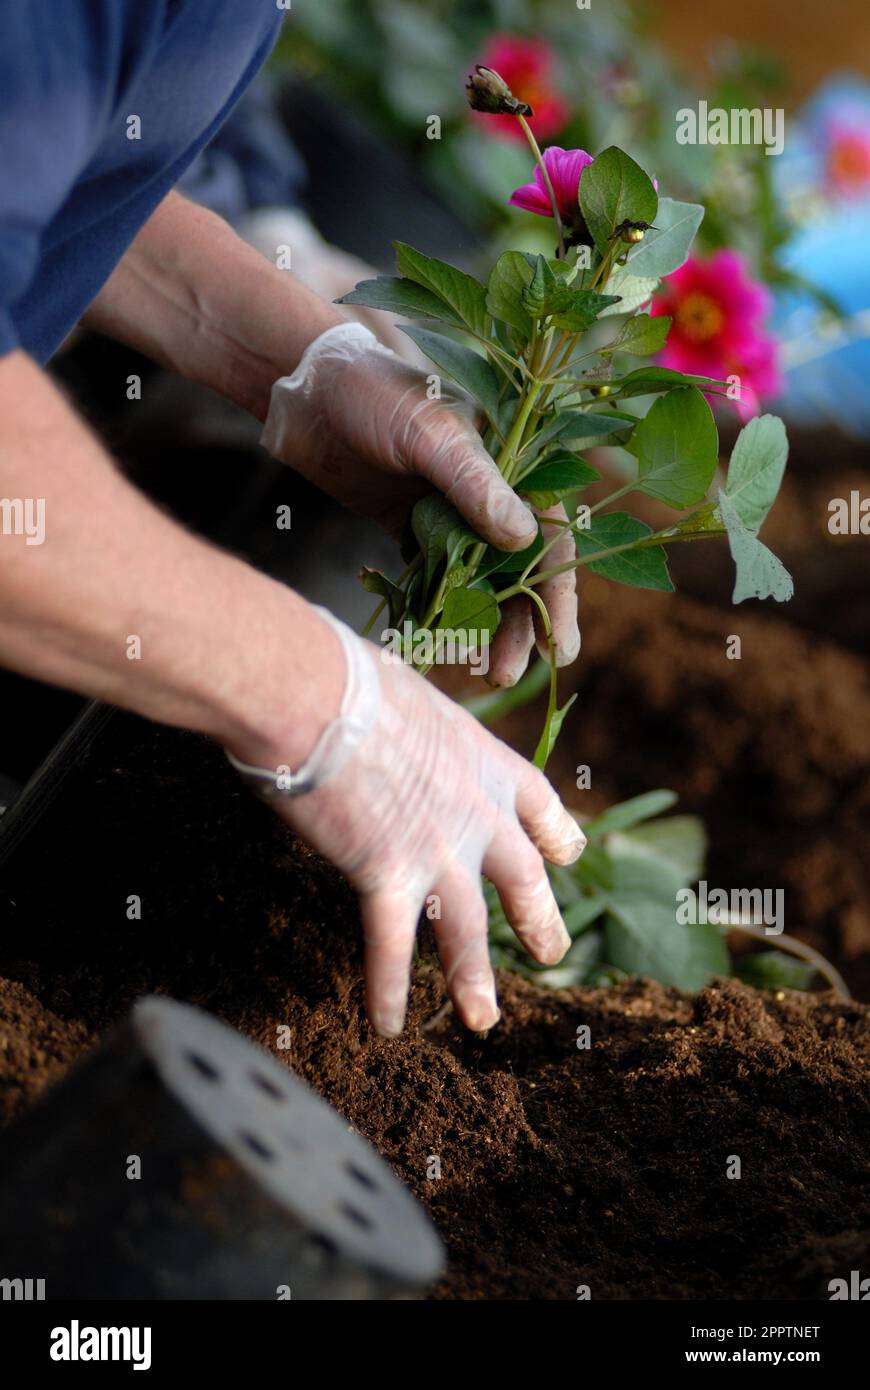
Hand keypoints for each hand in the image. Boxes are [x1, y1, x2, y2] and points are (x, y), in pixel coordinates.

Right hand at [225, 609, 585, 1036]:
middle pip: (522, 877)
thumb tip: (386, 721)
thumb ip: (415, 727)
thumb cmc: (348, 676)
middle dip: (537, 918)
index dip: (556, 836)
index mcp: (484, 758)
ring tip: (484, 1020)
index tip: (567, 855)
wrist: (316, 693)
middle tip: (551, 953)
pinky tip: (386, 1025)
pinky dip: (388, 992)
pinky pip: (392, 949)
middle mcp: (475, 811)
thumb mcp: (407, 693)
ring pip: (467, 931)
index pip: (539, 805)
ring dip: (475, 980)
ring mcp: (437, 850)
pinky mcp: (387, 877)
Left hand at [260, 322, 579, 681]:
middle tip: (506, 673)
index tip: (556, 646)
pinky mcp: (412, 532)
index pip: (549, 537)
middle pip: (519, 572)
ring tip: (477, 671)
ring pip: (478, 585)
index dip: (557, 594)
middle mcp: (488, 495)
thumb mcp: (429, 433)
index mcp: (511, 465)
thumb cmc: (374, 391)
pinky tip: (437, 648)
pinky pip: (433, 583)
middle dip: (518, 626)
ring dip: (480, 628)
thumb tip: (523, 539)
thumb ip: (474, 484)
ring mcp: (449, 517)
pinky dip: (437, 615)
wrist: (305, 387)